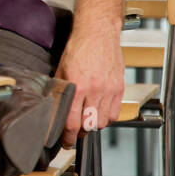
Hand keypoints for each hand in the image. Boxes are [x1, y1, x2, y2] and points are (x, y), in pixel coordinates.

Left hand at [53, 24, 124, 147]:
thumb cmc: (79, 48)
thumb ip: (60, 90)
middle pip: (89, 125)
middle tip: (75, 132)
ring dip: (94, 126)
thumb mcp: (61, 70)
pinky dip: (107, 118)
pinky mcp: (119, 87)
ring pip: (103, 122)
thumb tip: (55, 109)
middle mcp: (95, 90)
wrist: (98, 33)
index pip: (72, 121)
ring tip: (86, 121)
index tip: (65, 141)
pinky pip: (115, 113)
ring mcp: (109, 90)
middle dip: (80, 133)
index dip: (67, 136)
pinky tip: (99, 113)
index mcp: (78, 87)